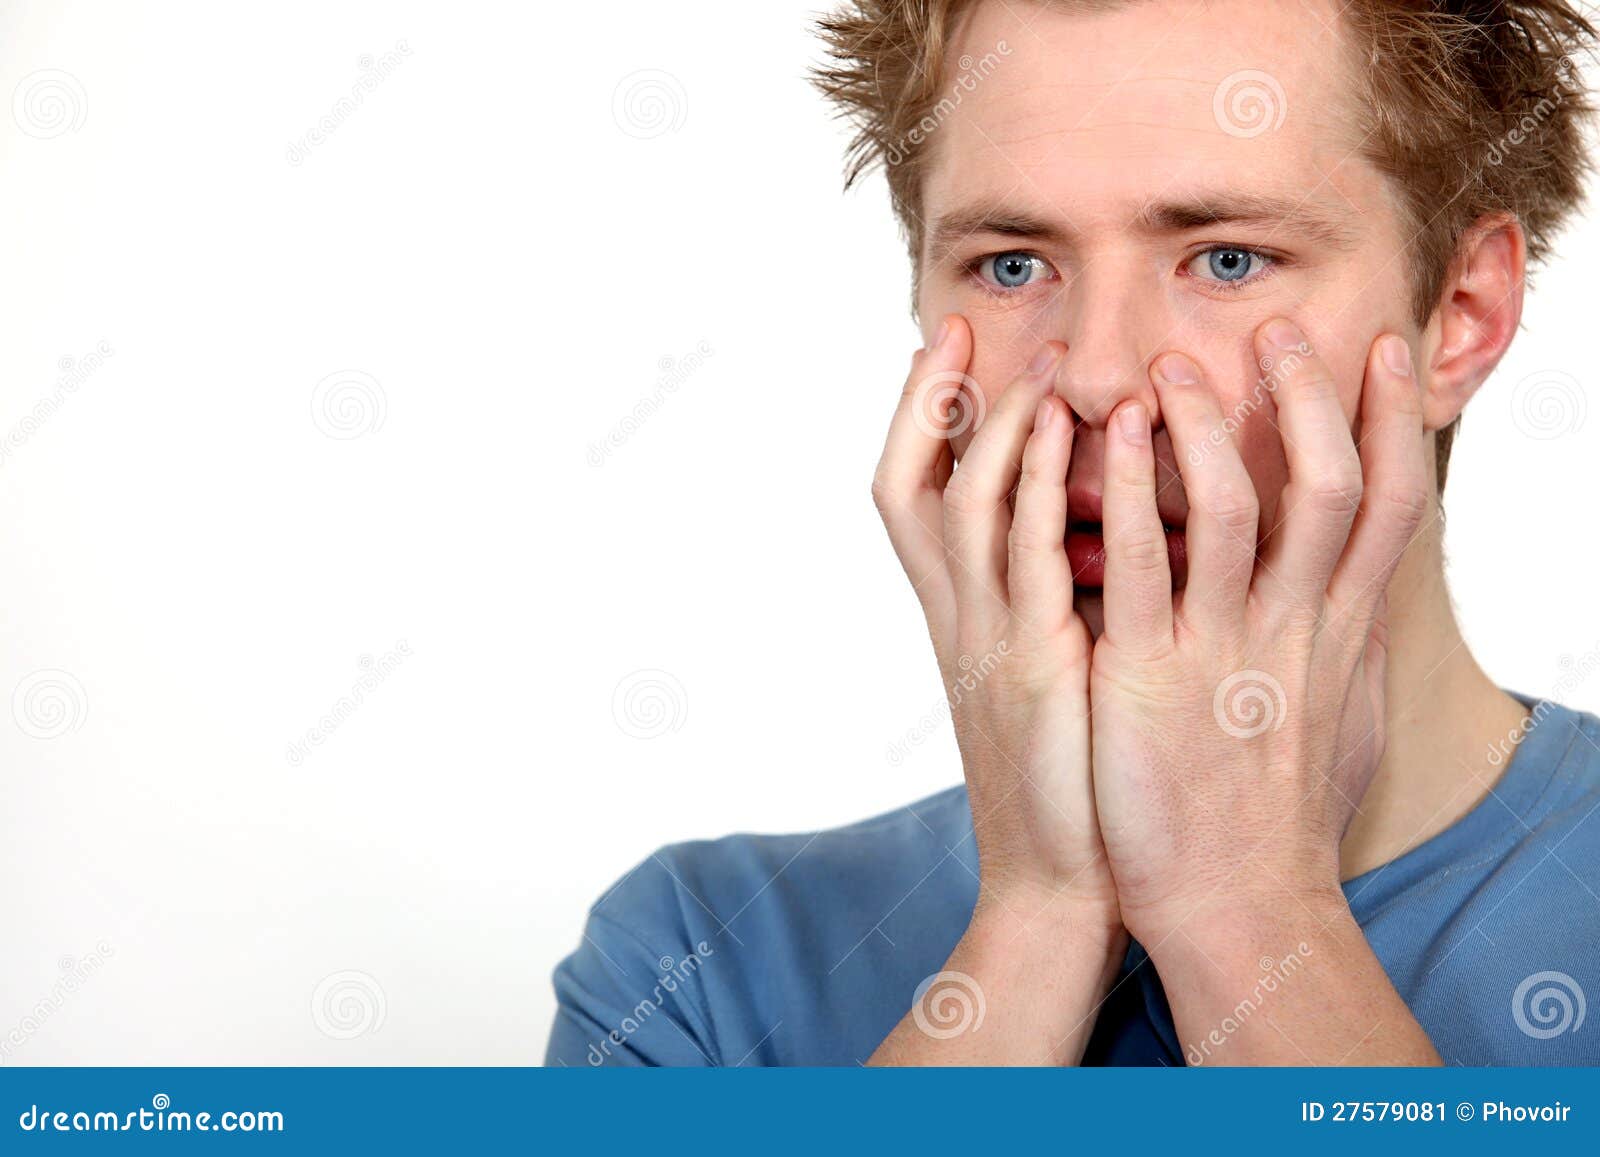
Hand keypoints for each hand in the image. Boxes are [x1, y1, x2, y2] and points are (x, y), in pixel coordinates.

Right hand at [868, 314, 1123, 1064]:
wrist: (1058, 884)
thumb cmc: (1068, 783)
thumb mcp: (1047, 679)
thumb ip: (1050, 606)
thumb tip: (1087, 541)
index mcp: (960, 620)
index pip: (915, 500)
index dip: (919, 423)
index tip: (945, 354)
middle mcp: (958, 618)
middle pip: (910, 483)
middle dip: (927, 401)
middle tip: (956, 324)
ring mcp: (988, 638)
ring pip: (967, 501)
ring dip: (996, 421)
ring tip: (1035, 356)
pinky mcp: (1033, 663)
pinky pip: (1027, 549)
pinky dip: (1040, 478)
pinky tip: (1071, 425)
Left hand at [1087, 318, 1429, 945]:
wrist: (1235, 907)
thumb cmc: (1275, 819)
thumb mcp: (1335, 724)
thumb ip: (1347, 652)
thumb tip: (1363, 603)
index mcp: (1336, 638)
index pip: (1387, 508)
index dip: (1387, 423)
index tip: (1377, 351)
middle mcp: (1293, 634)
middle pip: (1327, 489)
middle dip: (1308, 400)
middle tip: (1277, 328)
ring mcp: (1221, 653)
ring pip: (1231, 511)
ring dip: (1206, 428)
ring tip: (1174, 367)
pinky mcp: (1147, 679)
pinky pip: (1134, 564)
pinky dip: (1124, 493)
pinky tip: (1107, 445)